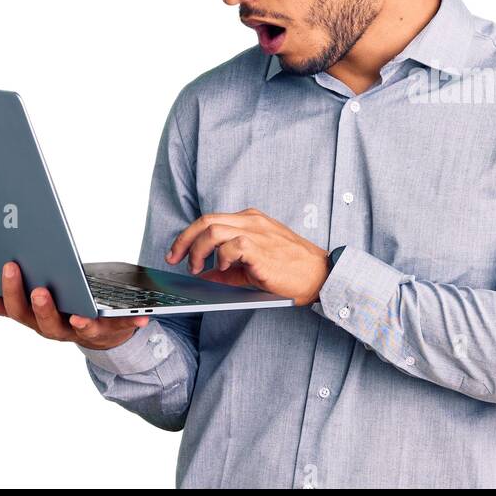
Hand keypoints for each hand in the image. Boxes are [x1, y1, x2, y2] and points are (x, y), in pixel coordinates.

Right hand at [0, 261, 149, 349]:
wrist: (96, 332)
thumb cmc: (60, 310)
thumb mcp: (29, 306)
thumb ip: (3, 303)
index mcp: (36, 320)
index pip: (17, 308)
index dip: (11, 290)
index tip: (9, 265)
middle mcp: (58, 329)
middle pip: (46, 323)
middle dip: (42, 307)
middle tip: (39, 289)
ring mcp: (84, 333)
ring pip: (81, 330)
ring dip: (82, 323)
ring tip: (82, 315)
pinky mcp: (111, 332)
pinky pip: (121, 329)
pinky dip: (130, 323)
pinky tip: (141, 316)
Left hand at [166, 208, 330, 306]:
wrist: (319, 275)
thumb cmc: (292, 270)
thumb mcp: (255, 265)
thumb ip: (230, 269)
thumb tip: (206, 276)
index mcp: (251, 221)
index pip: (211, 220)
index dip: (188, 236)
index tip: (177, 253)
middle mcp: (252, 222)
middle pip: (206, 221)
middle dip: (184, 240)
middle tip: (176, 259)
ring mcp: (257, 233)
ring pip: (213, 230)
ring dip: (198, 251)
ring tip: (198, 268)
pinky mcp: (261, 249)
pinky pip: (231, 246)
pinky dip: (221, 258)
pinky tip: (224, 269)